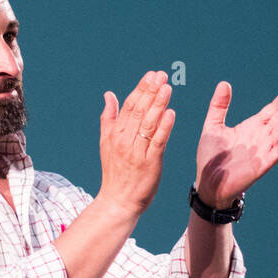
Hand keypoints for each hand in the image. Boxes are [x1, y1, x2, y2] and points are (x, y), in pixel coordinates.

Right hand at [98, 70, 175, 217]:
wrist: (118, 202)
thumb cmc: (115, 174)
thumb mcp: (106, 144)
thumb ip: (109, 118)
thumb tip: (109, 94)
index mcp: (115, 134)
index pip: (129, 106)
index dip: (141, 89)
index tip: (151, 75)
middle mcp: (125, 140)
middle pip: (139, 111)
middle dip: (151, 91)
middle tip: (162, 75)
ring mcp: (137, 152)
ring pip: (148, 123)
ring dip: (158, 104)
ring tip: (167, 87)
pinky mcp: (150, 163)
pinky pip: (157, 142)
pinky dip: (164, 127)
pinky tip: (171, 113)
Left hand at [194, 79, 277, 207]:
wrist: (207, 183)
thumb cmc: (211, 157)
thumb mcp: (212, 126)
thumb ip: (219, 106)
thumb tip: (224, 83)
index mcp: (252, 127)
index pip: (272, 109)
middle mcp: (261, 137)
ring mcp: (263, 151)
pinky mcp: (262, 165)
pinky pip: (276, 152)